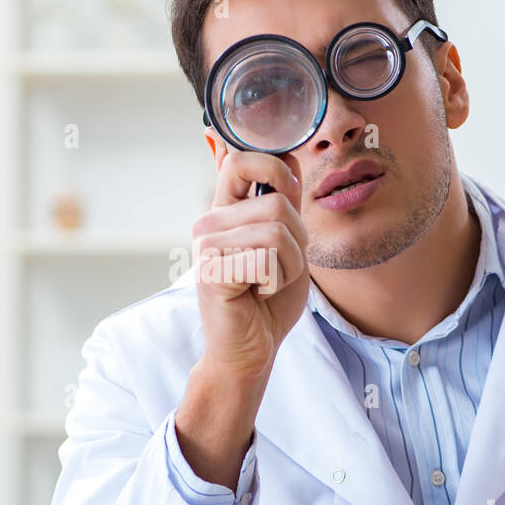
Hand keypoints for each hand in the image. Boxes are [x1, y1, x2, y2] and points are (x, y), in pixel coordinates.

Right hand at [191, 147, 309, 380]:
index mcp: (224, 211)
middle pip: (278, 202)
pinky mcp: (212, 271)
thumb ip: (285, 201)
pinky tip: (258, 295)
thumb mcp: (287, 242)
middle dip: (298, 240)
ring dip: (291, 265)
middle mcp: (209, 223)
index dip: (274, 169)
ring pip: (278, 231)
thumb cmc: (267, 299)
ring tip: (268, 283)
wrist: (251, 349)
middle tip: (278, 268)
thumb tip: (290, 156)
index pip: (240, 159)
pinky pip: (267, 259)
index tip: (287, 198)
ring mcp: (206, 246)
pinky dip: (277, 282)